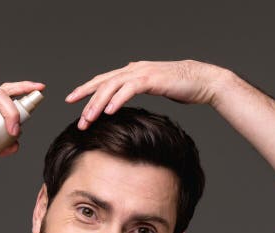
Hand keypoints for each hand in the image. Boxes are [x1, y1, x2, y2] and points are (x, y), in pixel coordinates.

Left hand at [64, 60, 227, 129]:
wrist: (203, 80)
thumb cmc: (181, 86)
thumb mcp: (153, 88)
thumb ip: (138, 90)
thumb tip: (125, 100)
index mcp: (132, 71)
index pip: (103, 80)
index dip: (86, 89)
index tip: (72, 100)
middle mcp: (134, 69)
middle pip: (103, 83)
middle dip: (87, 101)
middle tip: (79, 120)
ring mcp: (142, 73)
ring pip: (112, 86)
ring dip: (98, 104)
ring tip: (89, 119)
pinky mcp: (151, 79)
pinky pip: (129, 89)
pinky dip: (117, 100)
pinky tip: (108, 111)